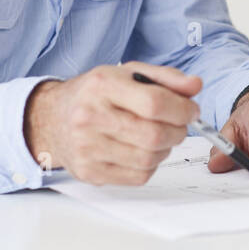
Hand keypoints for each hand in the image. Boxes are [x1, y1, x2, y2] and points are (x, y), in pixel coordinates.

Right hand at [23, 61, 198, 185]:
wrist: (53, 117)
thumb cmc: (96, 94)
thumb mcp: (128, 73)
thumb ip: (166, 78)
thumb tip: (195, 86)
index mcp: (102, 85)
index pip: (154, 103)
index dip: (182, 109)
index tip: (191, 110)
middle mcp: (90, 116)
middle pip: (154, 135)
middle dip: (178, 131)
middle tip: (179, 125)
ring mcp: (87, 147)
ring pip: (149, 158)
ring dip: (166, 149)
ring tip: (159, 136)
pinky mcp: (90, 172)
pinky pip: (139, 176)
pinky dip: (151, 165)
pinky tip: (142, 149)